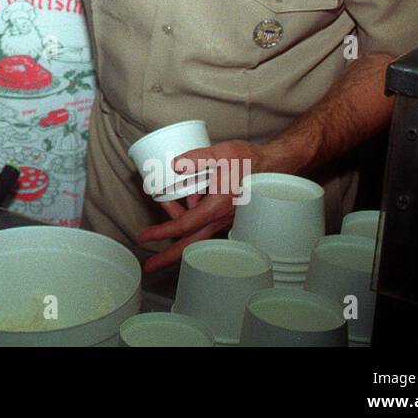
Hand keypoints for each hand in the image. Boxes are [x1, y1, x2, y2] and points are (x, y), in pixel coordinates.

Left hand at [135, 139, 271, 273]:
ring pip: (195, 230)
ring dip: (177, 220)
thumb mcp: (221, 153)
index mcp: (216, 207)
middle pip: (190, 244)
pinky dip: (189, 213)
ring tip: (164, 198)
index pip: (183, 225)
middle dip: (168, 256)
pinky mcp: (226, 214)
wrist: (274, 166)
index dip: (161, 232)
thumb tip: (175, 165)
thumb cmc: (250, 160)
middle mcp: (220, 218)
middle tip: (150, 265)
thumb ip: (196, 158)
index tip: (143, 237)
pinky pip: (204, 221)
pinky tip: (187, 194)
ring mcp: (224, 219)